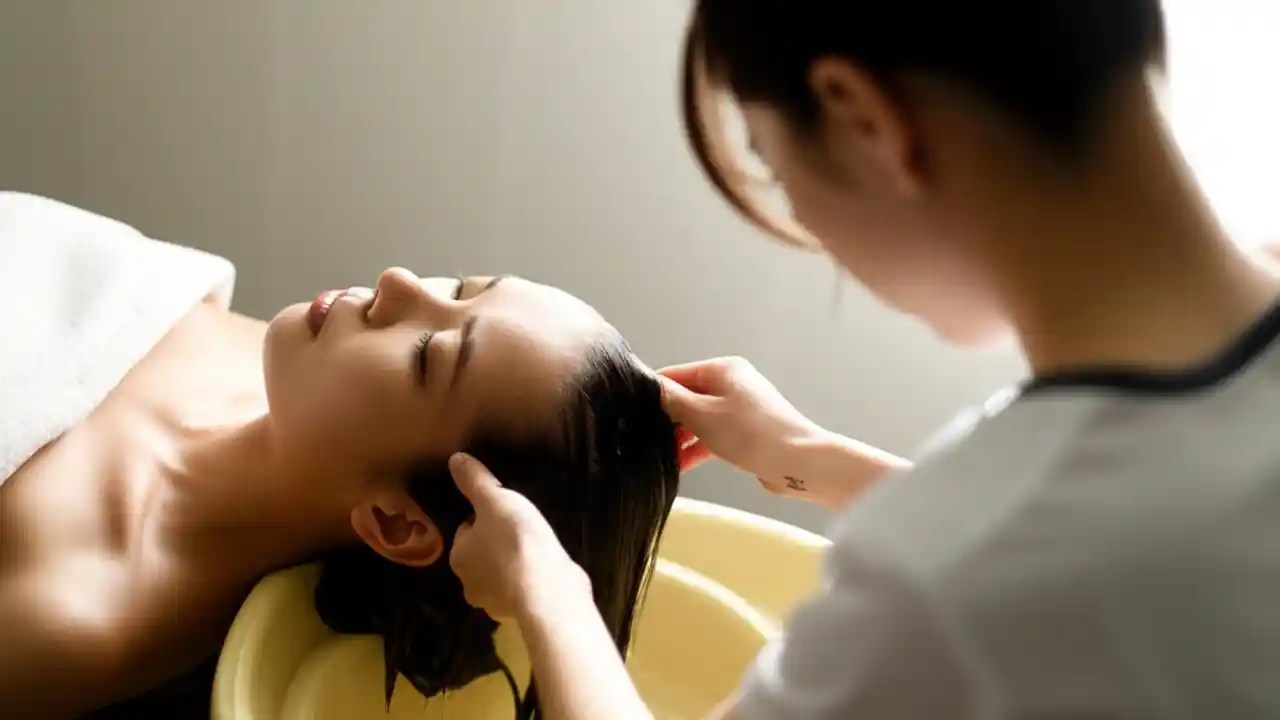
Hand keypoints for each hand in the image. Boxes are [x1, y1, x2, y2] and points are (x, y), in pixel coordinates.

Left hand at [448, 453, 589, 620]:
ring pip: (500, 574)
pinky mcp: (519, 612)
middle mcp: (469, 584)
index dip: (485, 519)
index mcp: (458, 556)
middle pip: (482, 554)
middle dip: (497, 543)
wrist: (548, 589)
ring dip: (513, 564)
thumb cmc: (517, 541)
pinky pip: (520, 590)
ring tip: (536, 548)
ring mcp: (494, 603)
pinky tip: (544, 569)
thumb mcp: (495, 501)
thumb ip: (475, 481)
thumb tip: (454, 459)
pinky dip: (528, 580)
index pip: (466, 531)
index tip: (505, 514)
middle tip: (522, 530)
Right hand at [659, 356, 826, 494]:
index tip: (634, 410)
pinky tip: (681, 465)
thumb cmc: (753, 433)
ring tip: (662, 456)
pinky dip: (697, 448)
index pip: (676, 375)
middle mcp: (732, 385)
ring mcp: (741, 409)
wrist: (798, 463)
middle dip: (668, 419)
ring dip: (681, 438)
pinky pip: (714, 436)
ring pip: (699, 420)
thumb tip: (649, 386)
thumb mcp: (701, 414)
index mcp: (723, 370)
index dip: (654, 392)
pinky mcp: (746, 433)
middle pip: (687, 398)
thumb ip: (671, 400)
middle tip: (646, 438)